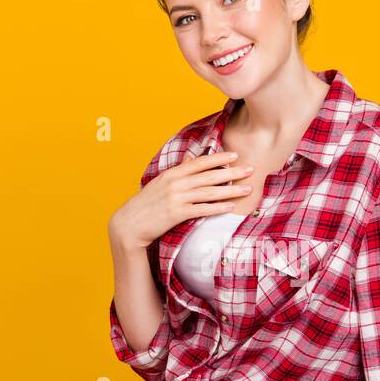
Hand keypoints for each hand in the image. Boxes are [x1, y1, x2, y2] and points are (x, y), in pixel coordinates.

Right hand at [109, 150, 254, 250]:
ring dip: (231, 190)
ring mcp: (176, 198)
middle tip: (251, 169)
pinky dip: (218, 208)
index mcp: (172, 173)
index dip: (219, 158)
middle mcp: (176, 183)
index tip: (235, 156)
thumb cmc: (145, 205)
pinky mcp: (176, 214)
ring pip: (209, 192)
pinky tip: (231, 207)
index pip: (200, 162)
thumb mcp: (159, 184)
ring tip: (247, 189)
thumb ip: (176, 174)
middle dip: (232, 172)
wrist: (129, 225)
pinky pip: (202, 209)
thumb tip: (188, 162)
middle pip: (209, 176)